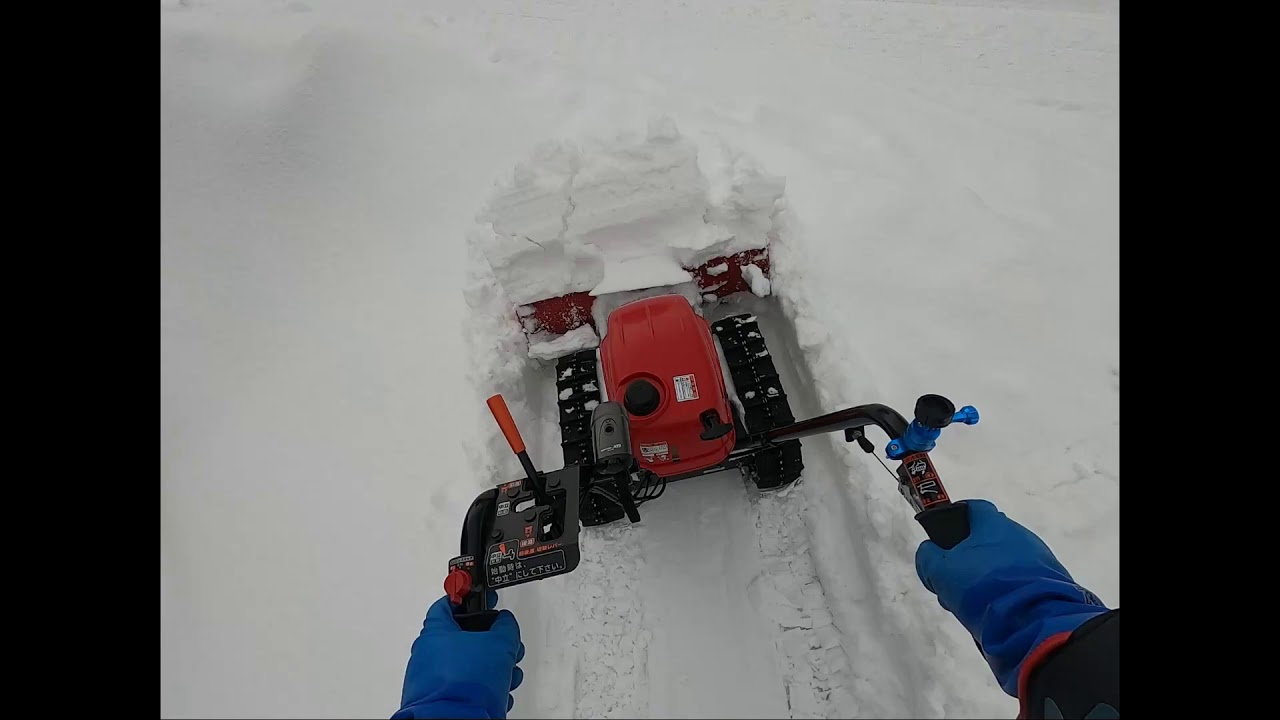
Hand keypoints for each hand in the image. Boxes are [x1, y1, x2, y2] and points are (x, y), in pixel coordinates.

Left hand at [396, 591, 524, 718]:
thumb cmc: (467, 683)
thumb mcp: (499, 644)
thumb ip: (505, 627)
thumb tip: (506, 623)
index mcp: (435, 633)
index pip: (447, 604)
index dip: (466, 597)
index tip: (479, 596)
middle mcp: (428, 655)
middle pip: (463, 637)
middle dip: (491, 641)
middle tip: (506, 644)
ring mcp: (431, 680)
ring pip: (467, 664)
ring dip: (492, 667)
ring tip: (509, 675)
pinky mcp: (439, 700)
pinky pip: (464, 686)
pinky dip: (482, 687)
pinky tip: (498, 693)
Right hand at [915, 499, 1105, 694]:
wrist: (1034, 623)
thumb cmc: (982, 588)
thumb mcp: (941, 572)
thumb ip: (928, 557)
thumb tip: (930, 551)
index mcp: (994, 524)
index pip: (972, 507)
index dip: (954, 519)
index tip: (942, 538)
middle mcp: (1021, 536)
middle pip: (987, 540)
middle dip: (966, 559)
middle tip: (953, 583)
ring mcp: (1041, 560)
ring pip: (1003, 564)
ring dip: (985, 578)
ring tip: (973, 605)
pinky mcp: (1052, 584)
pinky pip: (1021, 582)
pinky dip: (1006, 593)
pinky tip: (996, 612)